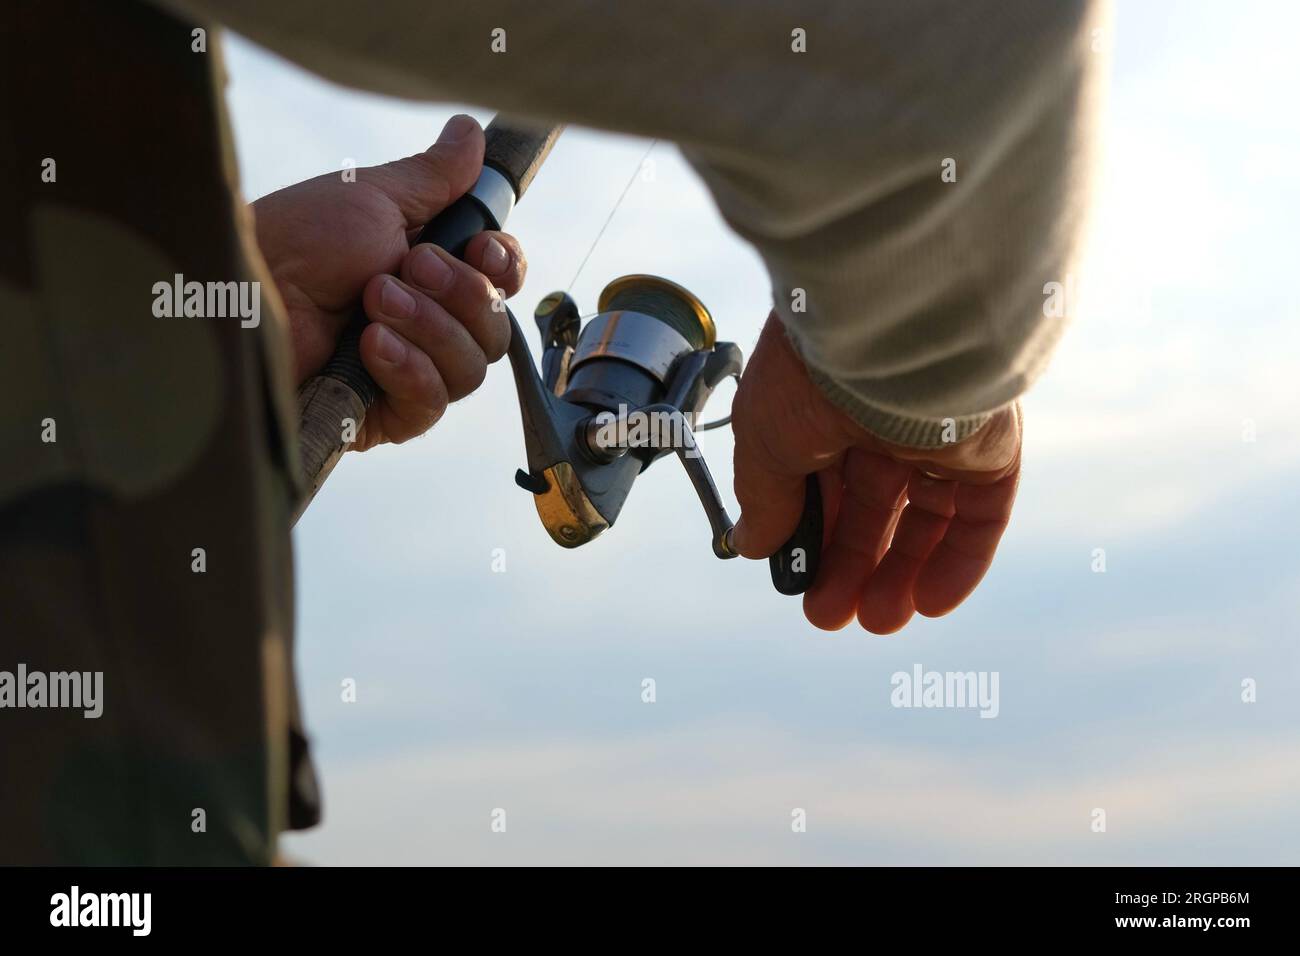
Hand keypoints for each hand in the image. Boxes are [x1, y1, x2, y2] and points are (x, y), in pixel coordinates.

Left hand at [251, 114, 525, 449]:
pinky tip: (371, 344)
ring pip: (471, 368)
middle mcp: (426, 327)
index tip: (482, 247)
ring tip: (372, 299)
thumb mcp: (374, 198)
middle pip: (495, 328)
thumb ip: (433, 176)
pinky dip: (409, 369)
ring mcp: (406, 374)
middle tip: (406, 265)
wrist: (241, 292)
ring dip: (428, 326)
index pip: (502, 285)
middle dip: (459, 293)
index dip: (504, 268)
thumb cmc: (296, 240)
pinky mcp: (383, 414)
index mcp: (430, 274)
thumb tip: (471, 130)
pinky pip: (431, 403)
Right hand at [730, 313, 1021, 633]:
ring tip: (876, 620)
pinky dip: (957, 563)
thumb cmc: (813, 375)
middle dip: (849, 566)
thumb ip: (764, 499)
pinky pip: (979, 516)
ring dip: (900, 574)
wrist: (890, 333)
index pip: (821, 486)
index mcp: (824, 409)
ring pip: (926, 520)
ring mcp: (940, 435)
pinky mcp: (988, 449)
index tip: (795, 581)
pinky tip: (929, 604)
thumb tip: (751, 543)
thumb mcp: (764, 443)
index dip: (809, 538)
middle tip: (829, 615)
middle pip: (872, 510)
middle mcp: (883, 421)